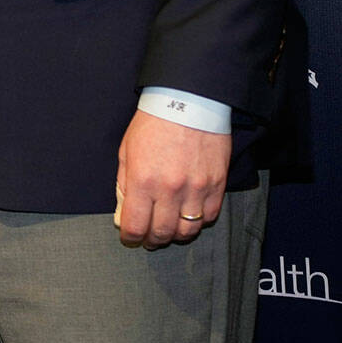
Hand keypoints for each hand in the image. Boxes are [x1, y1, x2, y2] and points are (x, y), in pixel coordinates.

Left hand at [114, 110, 229, 248]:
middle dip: (152, 240)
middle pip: (162, 233)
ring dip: (176, 235)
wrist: (188, 101)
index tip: (130, 238)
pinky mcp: (217, 184)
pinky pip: (210, 216)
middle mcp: (169, 190)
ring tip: (169, 230)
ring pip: (188, 231)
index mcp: (142, 181)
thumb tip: (124, 212)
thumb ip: (124, 184)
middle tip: (149, 238)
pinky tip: (190, 214)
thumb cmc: (152, 124)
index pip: (135, 226)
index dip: (131, 238)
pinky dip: (199, 221)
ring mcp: (196, 189)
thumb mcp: (126, 151)